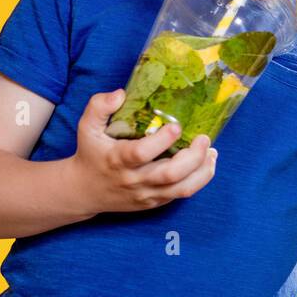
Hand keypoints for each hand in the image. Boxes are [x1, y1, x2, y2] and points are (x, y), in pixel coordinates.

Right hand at [70, 89, 218, 212]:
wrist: (83, 191)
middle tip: (204, 138)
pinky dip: (199, 180)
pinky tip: (206, 163)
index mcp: (117, 159)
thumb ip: (99, 107)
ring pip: (181, 189)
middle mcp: (133, 179)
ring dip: (202, 171)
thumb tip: (121, 93)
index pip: (141, 153)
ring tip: (212, 152)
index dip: (162, 140)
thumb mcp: (87, 127)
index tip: (177, 125)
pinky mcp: (154, 202)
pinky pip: (180, 195)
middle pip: (169, 174)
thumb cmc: (91, 153)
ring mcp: (145, 194)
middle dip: (193, 156)